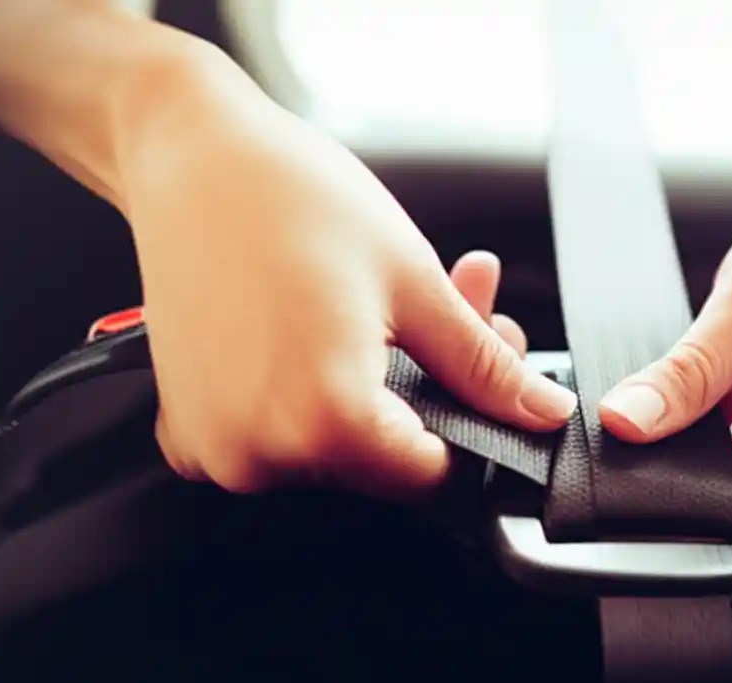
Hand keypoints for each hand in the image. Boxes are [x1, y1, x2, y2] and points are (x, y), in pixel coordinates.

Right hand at [122, 56, 574, 500]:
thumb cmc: (291, 198)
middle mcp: (259, 452)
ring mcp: (216, 444)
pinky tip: (338, 329)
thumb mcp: (413, 281)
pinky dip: (315, 392)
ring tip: (391, 308)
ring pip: (332, 448)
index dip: (469, 427)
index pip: (429, 477)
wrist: (189, 156)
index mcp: (322, 420)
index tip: (481, 378)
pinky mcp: (190, 427)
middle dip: (430, 394)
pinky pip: (278, 437)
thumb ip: (483, 366)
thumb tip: (542, 413)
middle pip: (382, 460)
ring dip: (379, 388)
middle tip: (458, 315)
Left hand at [599, 175, 731, 493]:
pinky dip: (721, 407)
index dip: (671, 459)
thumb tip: (626, 423)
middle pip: (726, 479)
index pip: (719, 493)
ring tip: (713, 360)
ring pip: (730, 458)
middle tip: (682, 370)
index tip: (646, 411)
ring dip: (703, 418)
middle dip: (687, 436)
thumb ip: (687, 375)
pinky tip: (725, 366)